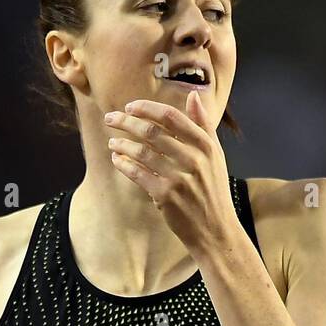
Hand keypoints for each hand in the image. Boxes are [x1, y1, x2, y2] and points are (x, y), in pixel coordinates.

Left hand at [104, 90, 236, 252]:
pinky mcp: (165, 196)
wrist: (215, 230)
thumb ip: (203, 125)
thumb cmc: (213, 190)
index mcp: (205, 145)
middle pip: (151, 132)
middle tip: (110, 118)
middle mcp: (193, 159)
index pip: (171, 116)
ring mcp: (179, 178)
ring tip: (112, 142)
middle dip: (126, 122)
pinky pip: (137, 174)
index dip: (147, 108)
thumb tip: (193, 96)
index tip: (130, 106)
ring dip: (121, 144)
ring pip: (141, 152)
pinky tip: (117, 160)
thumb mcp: (215, 155)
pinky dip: (124, 165)